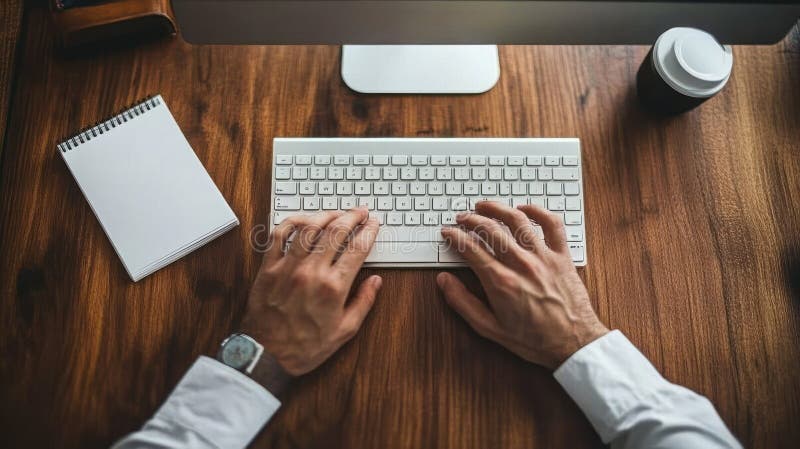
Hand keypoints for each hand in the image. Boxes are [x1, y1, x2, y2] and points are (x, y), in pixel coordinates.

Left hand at [241, 207, 381, 376]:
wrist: (267, 356)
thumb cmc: (305, 347)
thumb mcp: (345, 331)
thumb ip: (364, 302)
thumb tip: (376, 281)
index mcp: (333, 288)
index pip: (357, 248)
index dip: (369, 231)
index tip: (374, 224)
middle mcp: (311, 272)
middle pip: (336, 231)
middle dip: (352, 217)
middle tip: (360, 212)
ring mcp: (287, 267)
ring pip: (309, 227)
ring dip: (326, 215)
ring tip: (337, 213)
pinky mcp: (269, 268)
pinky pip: (279, 235)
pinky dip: (292, 221)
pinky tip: (304, 219)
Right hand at [437, 201, 607, 369]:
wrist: (573, 344)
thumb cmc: (534, 340)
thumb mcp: (489, 328)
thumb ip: (462, 303)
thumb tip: (443, 281)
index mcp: (500, 282)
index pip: (470, 248)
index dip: (454, 236)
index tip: (448, 232)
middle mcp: (521, 265)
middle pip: (490, 229)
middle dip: (471, 219)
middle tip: (462, 218)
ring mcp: (544, 257)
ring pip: (517, 220)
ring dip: (498, 208)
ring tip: (485, 206)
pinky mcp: (562, 256)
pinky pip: (552, 224)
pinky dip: (538, 211)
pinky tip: (525, 209)